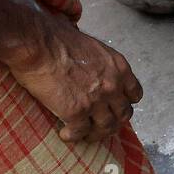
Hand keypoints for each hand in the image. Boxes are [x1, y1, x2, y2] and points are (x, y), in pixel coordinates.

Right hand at [4, 17, 142, 142]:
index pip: (134, 94)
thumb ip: (99, 61)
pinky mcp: (76, 112)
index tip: (116, 107)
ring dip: (96, 134)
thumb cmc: (57, 37)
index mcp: (119, 67)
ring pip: (106, 127)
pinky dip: (74, 136)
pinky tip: (66, 135)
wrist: (38, 44)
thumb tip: (92, 64)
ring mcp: (96, 100)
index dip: (126, 103)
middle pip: (123, 114)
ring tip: (85, 135)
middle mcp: (113, 85)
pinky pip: (80, 132)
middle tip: (101, 126)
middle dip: (114, 122)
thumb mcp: (91, 46)